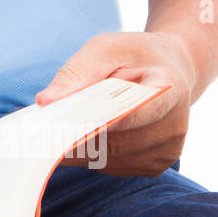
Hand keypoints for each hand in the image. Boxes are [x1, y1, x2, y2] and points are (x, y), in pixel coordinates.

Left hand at [33, 31, 197, 175]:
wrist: (169, 69)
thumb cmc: (132, 56)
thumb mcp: (104, 49)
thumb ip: (76, 73)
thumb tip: (45, 102)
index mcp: (170, 90)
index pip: (140, 112)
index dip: (108, 121)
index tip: (73, 125)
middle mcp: (174, 126)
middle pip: (119, 143)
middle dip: (77, 136)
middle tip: (42, 131)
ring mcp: (167, 150)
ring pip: (110, 160)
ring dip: (82, 147)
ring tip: (66, 126)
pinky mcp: (156, 166)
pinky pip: (113, 167)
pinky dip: (93, 154)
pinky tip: (89, 134)